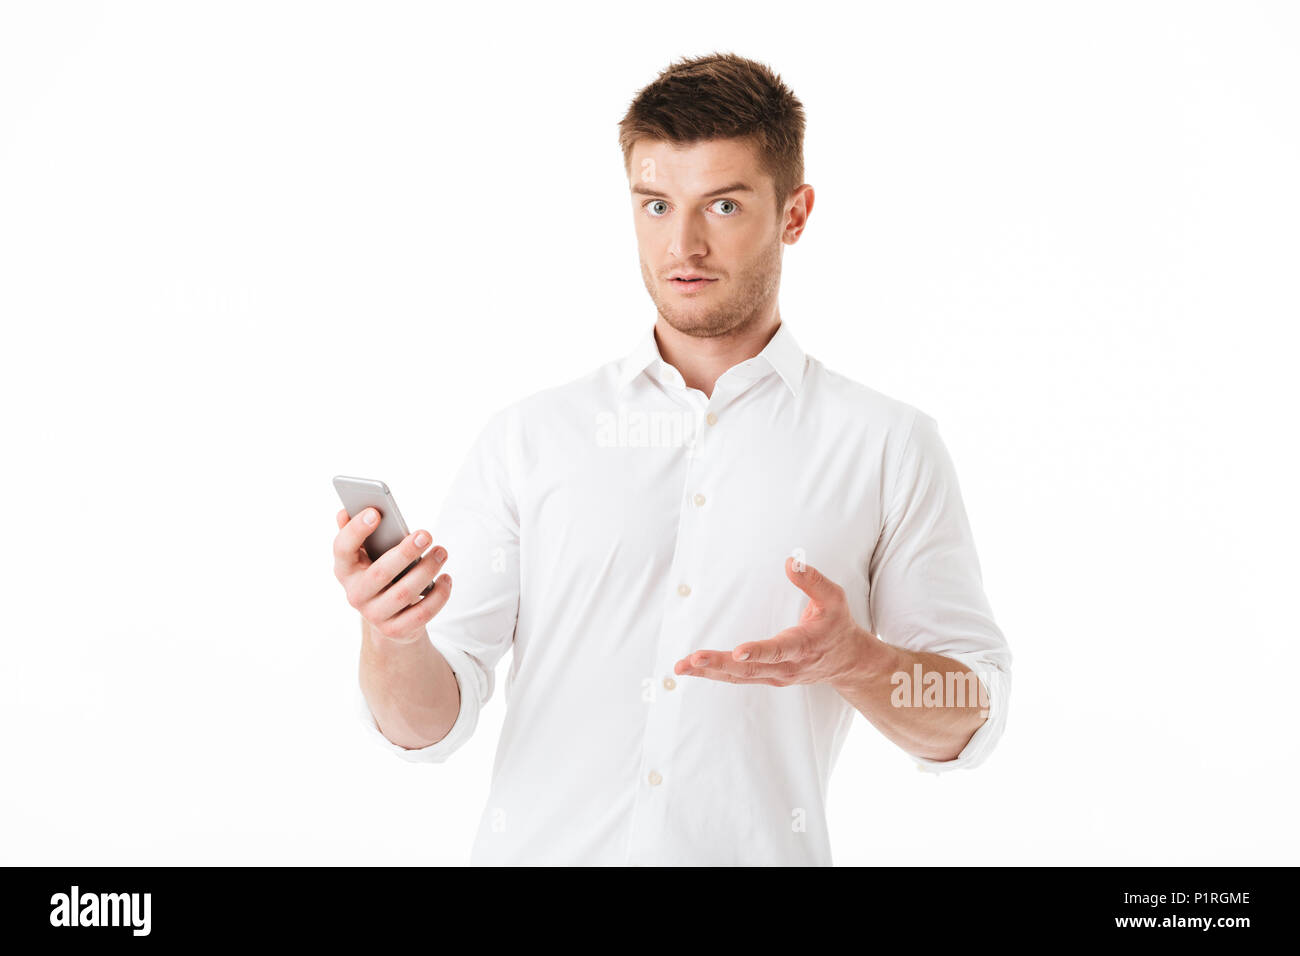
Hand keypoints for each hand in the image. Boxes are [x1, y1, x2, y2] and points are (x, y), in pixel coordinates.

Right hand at [332, 507, 451, 644]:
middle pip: (380, 573)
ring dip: (426, 570)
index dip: (356, 530)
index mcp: (345, 569)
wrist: (389, 618)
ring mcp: (375, 615)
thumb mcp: (367, 556)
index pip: (342, 549)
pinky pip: (422, 613)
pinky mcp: (396, 630)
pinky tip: (446, 578)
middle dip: (405, 552)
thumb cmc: (381, 574)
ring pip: (404, 594)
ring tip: (441, 552)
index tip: (376, 512)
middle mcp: (355, 594)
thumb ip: (357, 534)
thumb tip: (343, 512)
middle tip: (426, 534)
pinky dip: (438, 595)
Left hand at [673, 556, 893, 688]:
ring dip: (709, 672)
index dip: (759, 651)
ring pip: (739, 676)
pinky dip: (715, 674)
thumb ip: (814, 581)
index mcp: (804, 645)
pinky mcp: (767, 678)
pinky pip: (738, 677)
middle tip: (693, 658)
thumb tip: (791, 562)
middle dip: (720, 664)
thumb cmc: (836, 625)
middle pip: (750, 668)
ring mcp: (776, 676)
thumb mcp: (834, 598)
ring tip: (681, 667)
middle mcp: (788, 666)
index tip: (739, 651)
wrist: (847, 662)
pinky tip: (693, 668)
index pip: (780, 650)